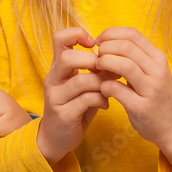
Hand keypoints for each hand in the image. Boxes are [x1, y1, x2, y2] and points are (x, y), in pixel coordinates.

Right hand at [36, 27, 108, 164]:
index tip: (94, 43)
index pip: (59, 38)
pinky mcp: (63, 114)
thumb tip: (118, 56)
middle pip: (68, 58)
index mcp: (58, 67)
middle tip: (106, 70)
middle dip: (93, 61)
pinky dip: (100, 99)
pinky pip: (85, 100)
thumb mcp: (83, 84)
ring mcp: (56, 97)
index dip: (77, 34)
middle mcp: (53, 79)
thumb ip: (95, 70)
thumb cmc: (75, 106)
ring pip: (80, 80)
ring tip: (109, 87)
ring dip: (100, 82)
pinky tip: (105, 104)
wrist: (57, 138)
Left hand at [94, 27, 171, 165]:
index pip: (132, 34)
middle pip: (125, 46)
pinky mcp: (142, 107)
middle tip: (96, 58)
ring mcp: (151, 89)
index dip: (110, 34)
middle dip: (105, 48)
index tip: (99, 42)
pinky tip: (102, 89)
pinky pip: (117, 89)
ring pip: (123, 65)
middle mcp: (157, 70)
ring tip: (98, 70)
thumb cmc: (156, 96)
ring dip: (104, 64)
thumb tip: (106, 42)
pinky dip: (104, 86)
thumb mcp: (151, 71)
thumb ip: (134, 57)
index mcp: (158, 58)